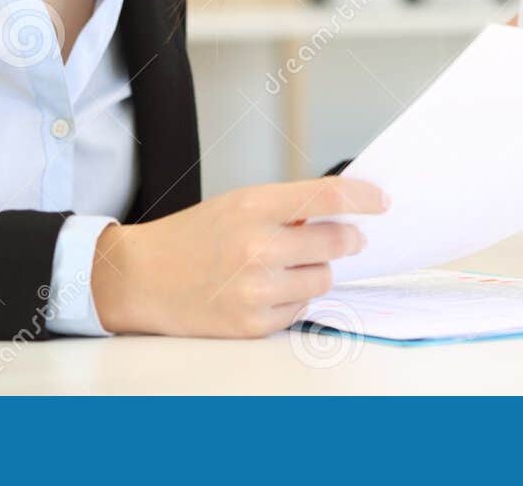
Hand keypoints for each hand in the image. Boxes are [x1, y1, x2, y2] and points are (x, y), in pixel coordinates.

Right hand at [90, 177, 388, 336]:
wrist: (140, 278)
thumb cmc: (190, 238)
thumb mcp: (236, 204)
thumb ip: (286, 207)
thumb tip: (341, 214)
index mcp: (253, 206)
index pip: (328, 198)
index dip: (363, 198)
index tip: (381, 202)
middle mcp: (258, 247)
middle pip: (336, 242)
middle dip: (345, 240)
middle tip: (343, 238)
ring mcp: (257, 289)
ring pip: (322, 280)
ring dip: (313, 272)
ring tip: (280, 267)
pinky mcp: (255, 324)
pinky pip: (300, 310)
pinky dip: (291, 300)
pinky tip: (262, 291)